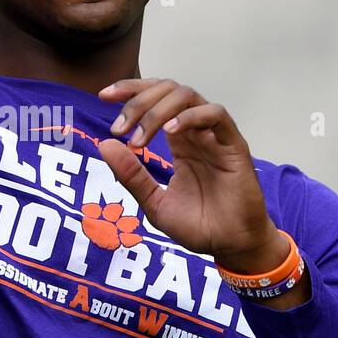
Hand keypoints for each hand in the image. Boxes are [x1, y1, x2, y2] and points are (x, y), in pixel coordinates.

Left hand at [97, 78, 287, 273]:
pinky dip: (189, 116)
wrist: (230, 246)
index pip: (156, 99)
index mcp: (179, 141)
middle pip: (168, 90)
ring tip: (139, 138)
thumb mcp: (155, 202)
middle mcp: (196, 132)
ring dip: (158, 110)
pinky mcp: (234, 145)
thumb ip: (132, 175)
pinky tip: (169, 132)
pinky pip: (216, 114)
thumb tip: (104, 145)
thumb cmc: (198, 225)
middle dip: (138, 100)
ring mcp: (215, 136)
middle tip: (119, 128)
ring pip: (188, 96)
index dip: (131, 91)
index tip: (103, 97)